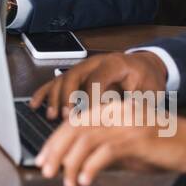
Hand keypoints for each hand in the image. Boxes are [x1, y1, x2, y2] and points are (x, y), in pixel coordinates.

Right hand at [29, 50, 168, 120]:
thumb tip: (127, 123)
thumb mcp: (150, 92)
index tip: (89, 117)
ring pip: (62, 79)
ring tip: (52, 116)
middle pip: (73, 76)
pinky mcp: (76, 76)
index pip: (97, 79)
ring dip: (55, 98)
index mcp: (115, 64)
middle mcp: (95, 62)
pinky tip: (35, 104)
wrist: (144, 66)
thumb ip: (138, 106)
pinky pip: (56, 81)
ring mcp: (83, 68)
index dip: (90, 99)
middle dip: (68, 98)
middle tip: (67, 117)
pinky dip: (44, 93)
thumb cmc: (148, 80)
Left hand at [35, 100, 185, 185]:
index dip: (55, 140)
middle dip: (56, 151)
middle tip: (45, 170)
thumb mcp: (127, 147)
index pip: (74, 122)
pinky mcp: (138, 137)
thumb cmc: (163, 146)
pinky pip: (106, 151)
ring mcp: (127, 122)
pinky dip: (91, 166)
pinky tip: (85, 179)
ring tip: (67, 181)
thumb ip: (103, 150)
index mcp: (112, 110)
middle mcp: (117, 111)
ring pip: (86, 139)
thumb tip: (75, 163)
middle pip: (75, 128)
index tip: (43, 157)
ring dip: (71, 162)